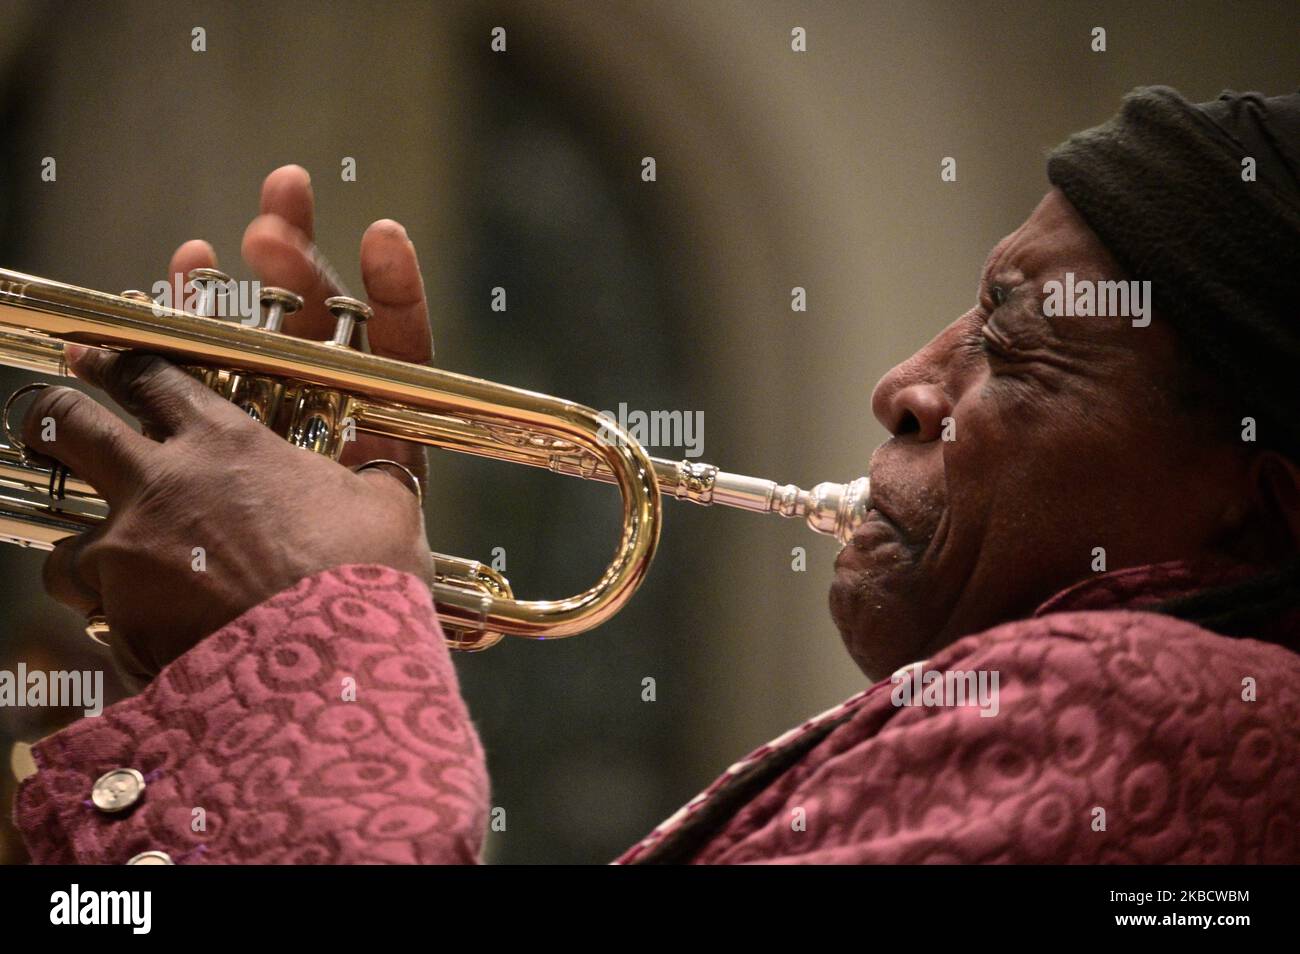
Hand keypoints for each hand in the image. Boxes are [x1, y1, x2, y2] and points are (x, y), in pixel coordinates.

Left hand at [28, 165, 436, 679]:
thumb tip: (387, 457)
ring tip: (94, 543)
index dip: (122, 357)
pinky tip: (123, 610)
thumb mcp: (388, 505)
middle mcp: (163, 481)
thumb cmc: (367, 580)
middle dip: (57, 409)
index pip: (152, 373)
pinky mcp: (116, 610)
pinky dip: (97, 598)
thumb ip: (370, 467)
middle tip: (56, 408)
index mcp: (228, 441)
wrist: (332, 669)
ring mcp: (129, 547)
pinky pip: (79, 594)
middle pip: (70, 419)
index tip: (104, 352)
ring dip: (77, 523)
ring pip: (62, 514)